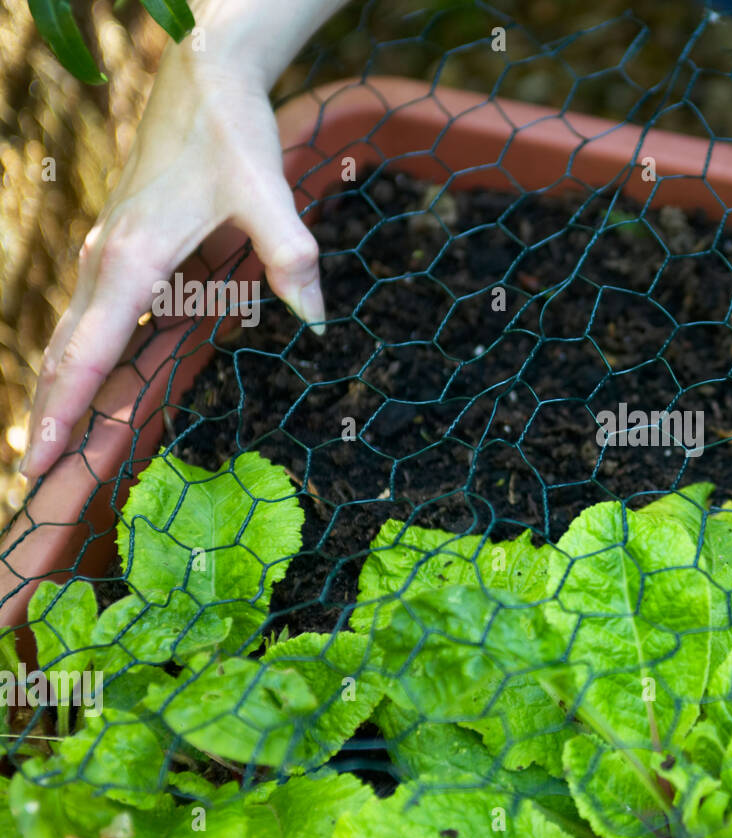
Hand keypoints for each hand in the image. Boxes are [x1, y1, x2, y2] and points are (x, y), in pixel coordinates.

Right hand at [20, 41, 324, 478]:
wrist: (203, 82)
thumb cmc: (231, 136)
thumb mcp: (269, 193)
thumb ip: (292, 257)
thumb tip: (315, 318)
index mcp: (134, 261)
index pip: (85, 354)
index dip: (62, 411)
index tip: (39, 461)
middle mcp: (107, 263)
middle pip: (63, 356)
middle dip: (47, 417)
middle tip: (34, 479)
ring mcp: (107, 256)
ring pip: (71, 337)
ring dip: (59, 392)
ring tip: (52, 448)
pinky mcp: (119, 251)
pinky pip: (92, 318)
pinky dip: (82, 359)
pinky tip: (94, 388)